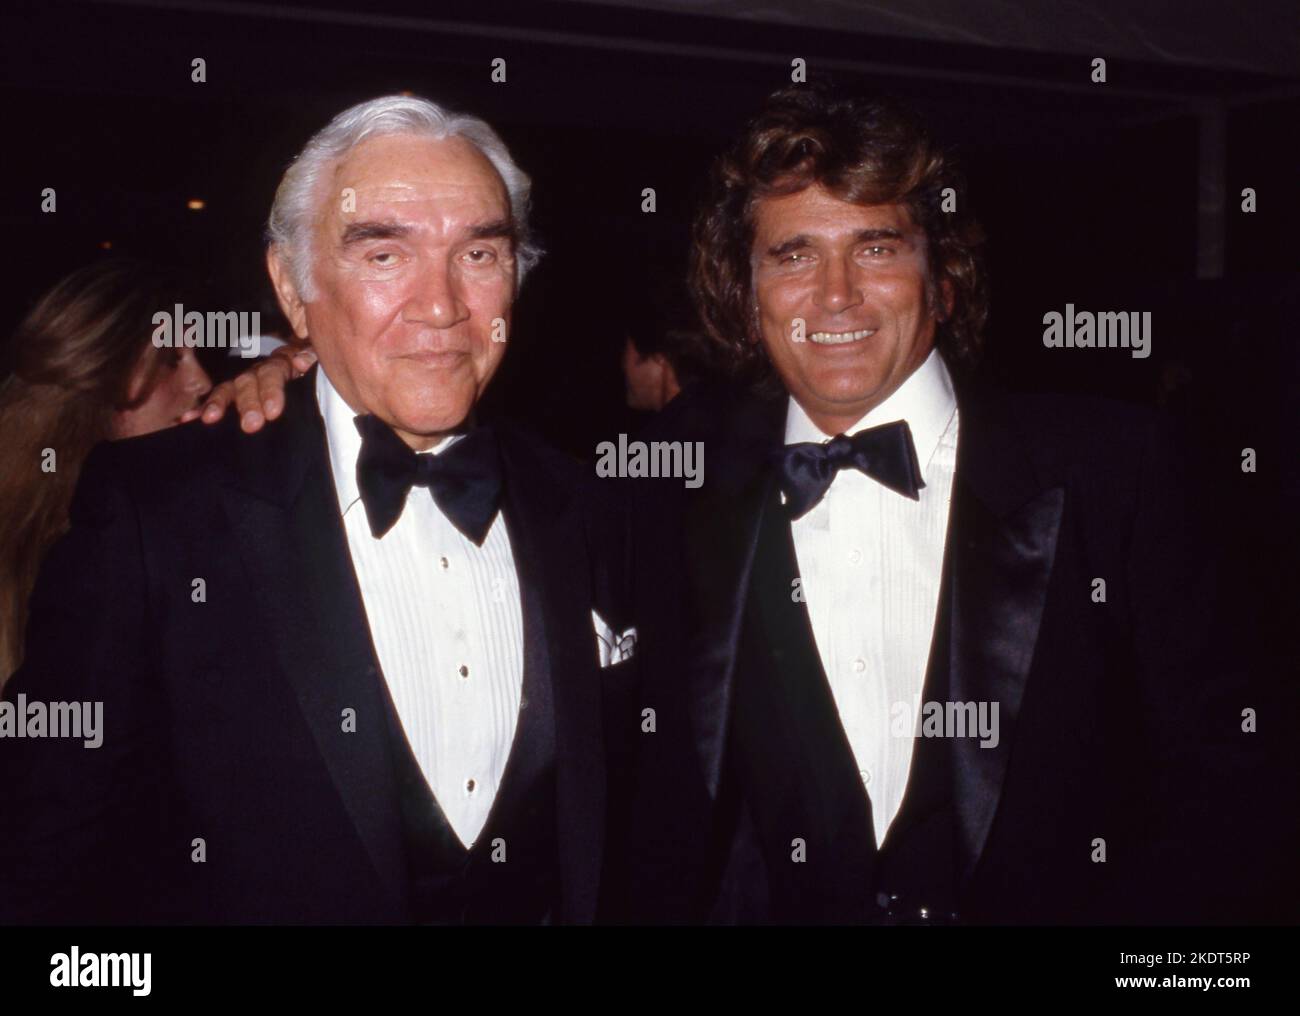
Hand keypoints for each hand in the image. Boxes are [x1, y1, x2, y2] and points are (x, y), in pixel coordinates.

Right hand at [182, 346, 316, 432]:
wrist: (304, 362)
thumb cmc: (311, 365)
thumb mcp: (315, 358)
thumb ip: (311, 356)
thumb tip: (301, 360)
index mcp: (281, 362)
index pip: (273, 373)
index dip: (271, 391)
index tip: (272, 412)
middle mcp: (259, 370)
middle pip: (248, 382)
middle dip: (247, 404)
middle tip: (251, 425)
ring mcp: (246, 382)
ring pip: (230, 390)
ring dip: (219, 404)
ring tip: (209, 419)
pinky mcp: (237, 395)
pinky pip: (218, 400)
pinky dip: (203, 409)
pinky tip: (187, 420)